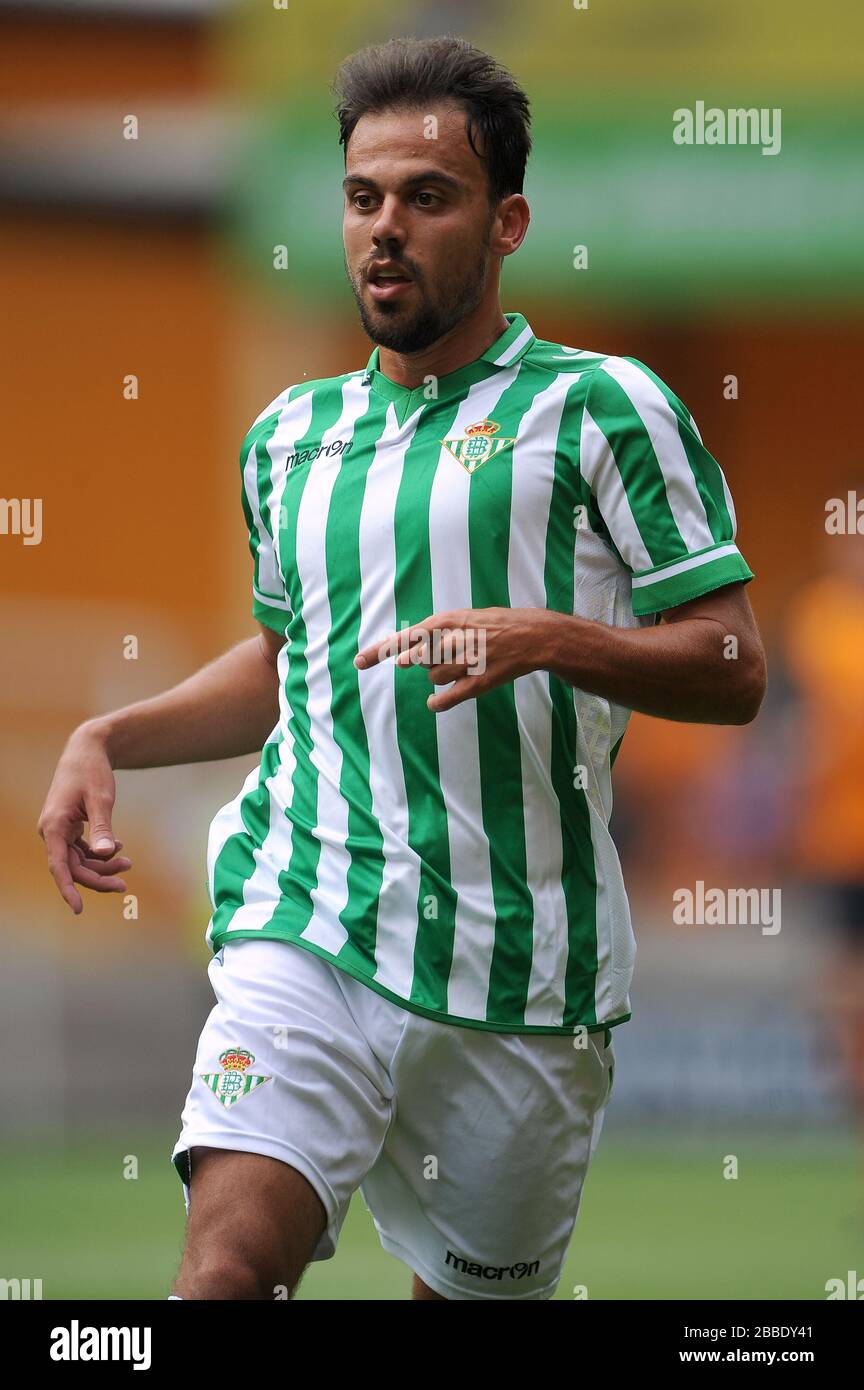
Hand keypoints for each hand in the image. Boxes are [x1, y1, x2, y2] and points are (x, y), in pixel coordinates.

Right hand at [37, 723, 131, 913]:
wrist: (87, 750)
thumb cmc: (92, 771)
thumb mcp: (101, 799)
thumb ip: (102, 828)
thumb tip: (105, 854)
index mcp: (53, 826)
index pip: (59, 866)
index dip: (68, 889)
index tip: (78, 909)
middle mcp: (52, 831)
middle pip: (73, 867)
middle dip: (98, 877)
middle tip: (124, 884)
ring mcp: (59, 830)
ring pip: (79, 860)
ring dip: (102, 865)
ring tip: (128, 865)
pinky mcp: (69, 827)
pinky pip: (82, 850)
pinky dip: (100, 853)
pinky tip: (119, 850)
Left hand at [354, 606, 558, 712]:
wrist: (532, 636)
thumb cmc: (493, 626)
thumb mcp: (462, 619)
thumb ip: (433, 636)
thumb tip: (405, 657)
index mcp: (449, 621)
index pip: (406, 637)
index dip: (380, 651)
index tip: (358, 662)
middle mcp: (455, 640)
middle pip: (418, 659)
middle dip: (416, 661)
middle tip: (426, 658)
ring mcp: (467, 663)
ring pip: (433, 677)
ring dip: (438, 676)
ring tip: (459, 666)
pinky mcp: (479, 683)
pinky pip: (447, 697)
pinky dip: (437, 702)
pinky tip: (434, 703)